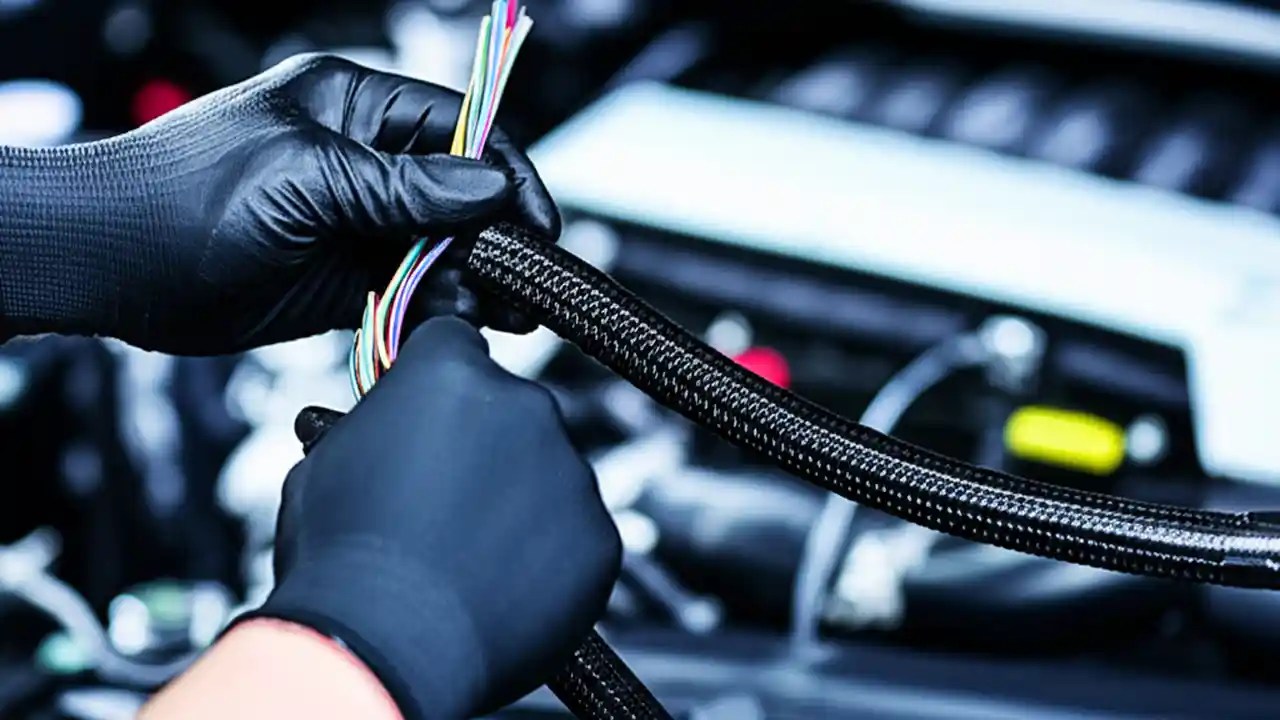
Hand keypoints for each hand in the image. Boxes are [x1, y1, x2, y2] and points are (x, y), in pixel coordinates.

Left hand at [0, 54, 556, 353]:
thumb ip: (401, 186)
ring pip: (442, 248)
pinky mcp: (343, 278)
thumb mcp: (305, 176)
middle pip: (460, 195)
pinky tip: (454, 325)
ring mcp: (354, 221)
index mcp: (354, 107)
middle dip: (498, 238)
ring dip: (475, 281)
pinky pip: (410, 290)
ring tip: (504, 316)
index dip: (506, 174)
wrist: (109, 266)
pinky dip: (437, 309)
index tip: (537, 223)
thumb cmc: (185, 196)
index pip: (458, 128)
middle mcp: (362, 161)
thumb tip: (490, 187)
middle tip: (528, 287)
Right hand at [244, 317, 620, 719]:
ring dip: (518, 498)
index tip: (429, 415)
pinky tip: (502, 578)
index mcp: (451, 370)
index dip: (436, 384)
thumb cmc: (343, 556)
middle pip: (508, 408)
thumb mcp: (325, 464)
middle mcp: (523, 405)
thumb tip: (361, 428)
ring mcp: (569, 470)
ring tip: (466, 549)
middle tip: (442, 498)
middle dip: (482, 443)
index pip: (455, 343)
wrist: (385, 644)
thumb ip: (362, 428)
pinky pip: (576, 531)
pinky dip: (549, 551)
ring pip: (547, 470)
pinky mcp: (599, 534)